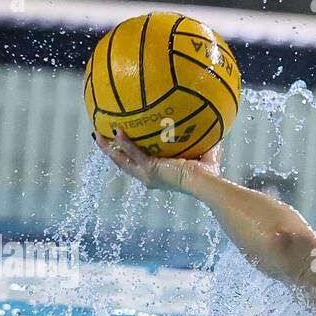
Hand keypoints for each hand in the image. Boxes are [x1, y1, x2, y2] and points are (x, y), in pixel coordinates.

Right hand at [95, 129, 223, 193]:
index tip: (120, 143)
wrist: (206, 184)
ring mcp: (148, 174)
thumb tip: (218, 134)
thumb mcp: (206, 157)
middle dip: (110, 151)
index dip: (127, 154)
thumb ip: (209, 146)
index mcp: (158, 175)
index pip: (139, 164)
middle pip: (123, 163)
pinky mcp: (150, 169)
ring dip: (108, 148)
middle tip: (100, 137)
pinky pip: (133, 153)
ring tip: (97, 133)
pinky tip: (117, 130)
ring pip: (121, 161)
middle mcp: (150, 177)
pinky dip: (124, 143)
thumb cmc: (209, 177)